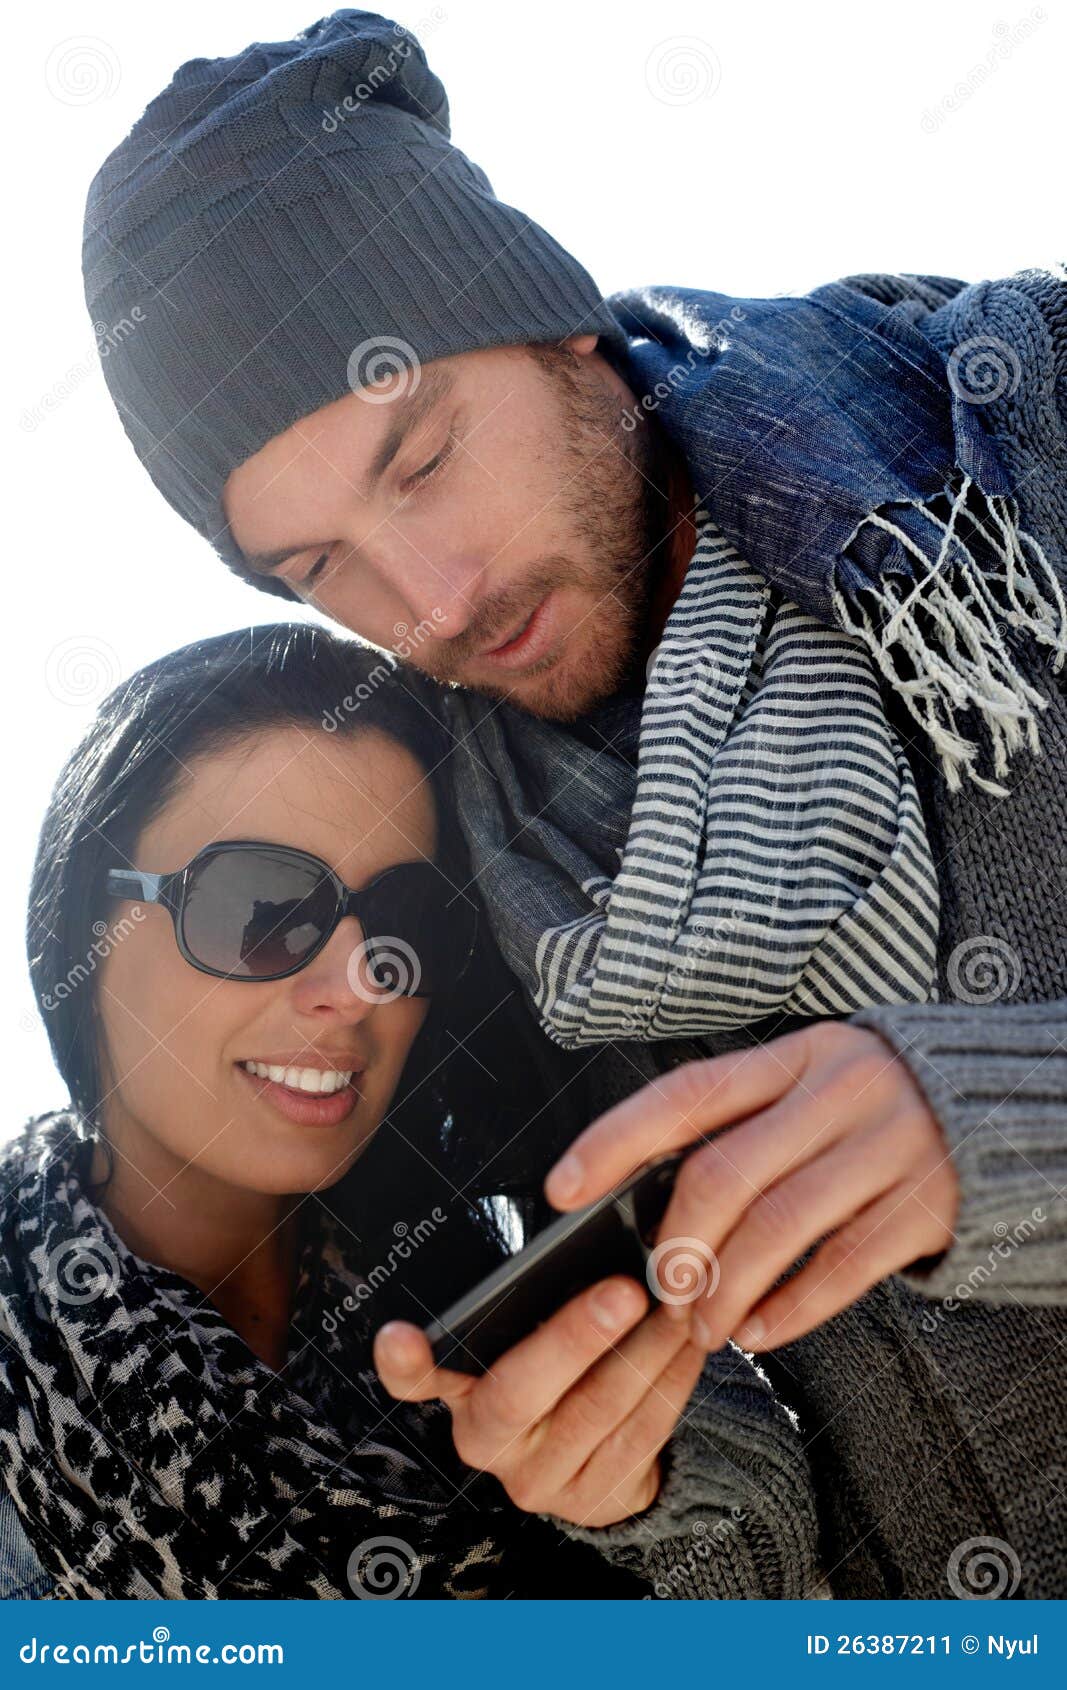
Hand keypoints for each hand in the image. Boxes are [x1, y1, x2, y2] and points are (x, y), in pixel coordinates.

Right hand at [373, 1278, 706, 1526]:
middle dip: (575, 1337)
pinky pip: (641, 1435)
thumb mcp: (528, 1336)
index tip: (397, 1335)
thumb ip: (532, 1303)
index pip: (419, 1377)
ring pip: (596, 1409)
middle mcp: (486, 1440)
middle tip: (624, 1291)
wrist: (596, 1458)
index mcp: (459, 1389)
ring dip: (648, 1351)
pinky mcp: (593, 1500)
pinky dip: (672, 1381)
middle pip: (520, 1391)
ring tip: (680, 1304)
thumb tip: (587, 1239)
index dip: (405, 1361)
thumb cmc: (557, 1370)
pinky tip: (690, 1343)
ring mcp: (539, 1479)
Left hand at [543, 1022, 959, 1353]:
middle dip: (677, 1243)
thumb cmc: (878, 1105)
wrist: (1006, 1107)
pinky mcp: (926, 1204)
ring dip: (726, 1289)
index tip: (560, 1186)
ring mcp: (888, 1145)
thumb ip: (747, 1125)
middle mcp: (839, 1090)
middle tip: (658, 1291)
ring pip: (779, 1227)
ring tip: (703, 1328)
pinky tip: (761, 1330)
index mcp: (796, 1054)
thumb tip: (651, 1196)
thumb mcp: (814, 1084)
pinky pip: (842, 1267)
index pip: (688, 1094)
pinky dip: (792, 1308)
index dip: (616, 1139)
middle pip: (726, 1172)